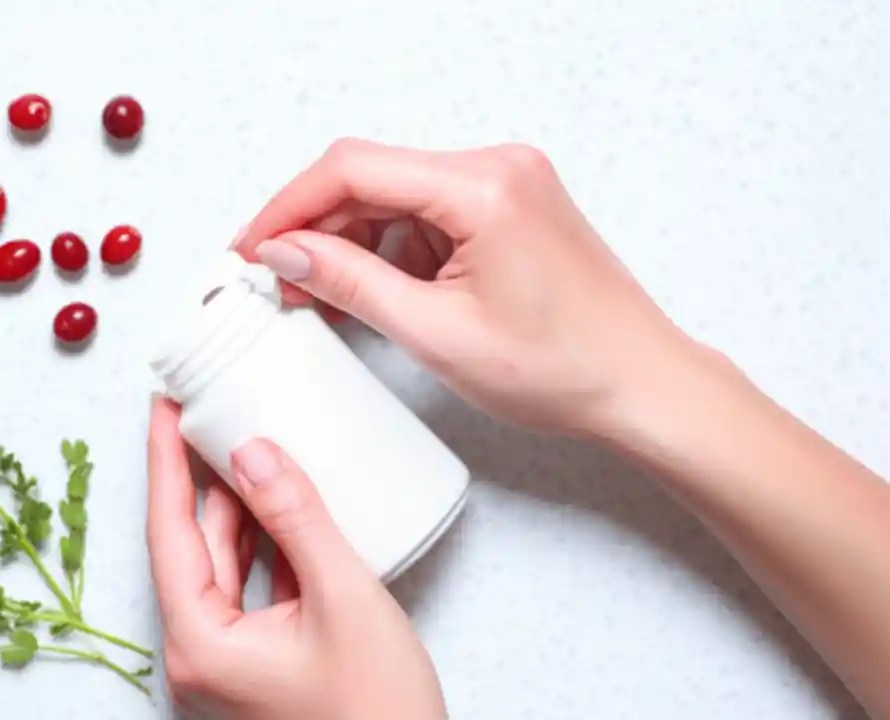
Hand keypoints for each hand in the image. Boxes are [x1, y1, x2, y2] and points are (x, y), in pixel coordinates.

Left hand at [146, 397, 446, 719]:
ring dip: (240, 507)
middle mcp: (202, 654)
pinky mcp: (259, 662)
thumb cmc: (378, 713)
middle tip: (208, 410)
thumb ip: (297, 517)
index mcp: (201, 643)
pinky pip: (251, 587)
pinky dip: (267, 544)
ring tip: (250, 442)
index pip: (170, 532)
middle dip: (204, 477)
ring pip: (225, 563)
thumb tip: (254, 451)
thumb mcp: (343, 597)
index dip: (165, 462)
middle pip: (195, 544)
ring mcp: (229, 660)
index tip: (161, 406)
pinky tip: (283, 504)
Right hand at [237, 139, 703, 438]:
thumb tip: (284, 250)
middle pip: (370, 176)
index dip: (286, 207)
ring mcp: (505, 183)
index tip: (249, 247)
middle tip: (269, 277)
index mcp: (484, 187)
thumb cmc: (563, 368)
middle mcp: (497, 167)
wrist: (640, 383)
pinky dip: (389, 249)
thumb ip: (349, 283)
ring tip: (314, 295)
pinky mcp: (506, 206)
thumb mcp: (435, 333)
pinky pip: (426, 213)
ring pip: (393, 195)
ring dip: (349, 241)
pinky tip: (367, 290)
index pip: (352, 169)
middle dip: (313, 226)